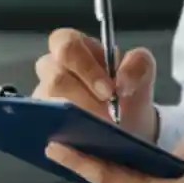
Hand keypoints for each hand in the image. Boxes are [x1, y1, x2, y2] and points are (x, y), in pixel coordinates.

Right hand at [33, 28, 158, 142]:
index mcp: (77, 49)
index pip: (66, 43)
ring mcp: (44, 95)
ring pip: (47, 100)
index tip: (109, 90)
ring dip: (75, 114)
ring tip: (99, 126)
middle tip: (107, 112)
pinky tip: (82, 139)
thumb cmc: (127, 96)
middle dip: (81, 94)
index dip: (84, 65)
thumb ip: (139, 65)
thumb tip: (122, 82)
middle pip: (52, 73)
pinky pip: (44, 122)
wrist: (128, 129)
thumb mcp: (141, 76)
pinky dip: (64, 130)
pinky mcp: (42, 119)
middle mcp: (54, 69)